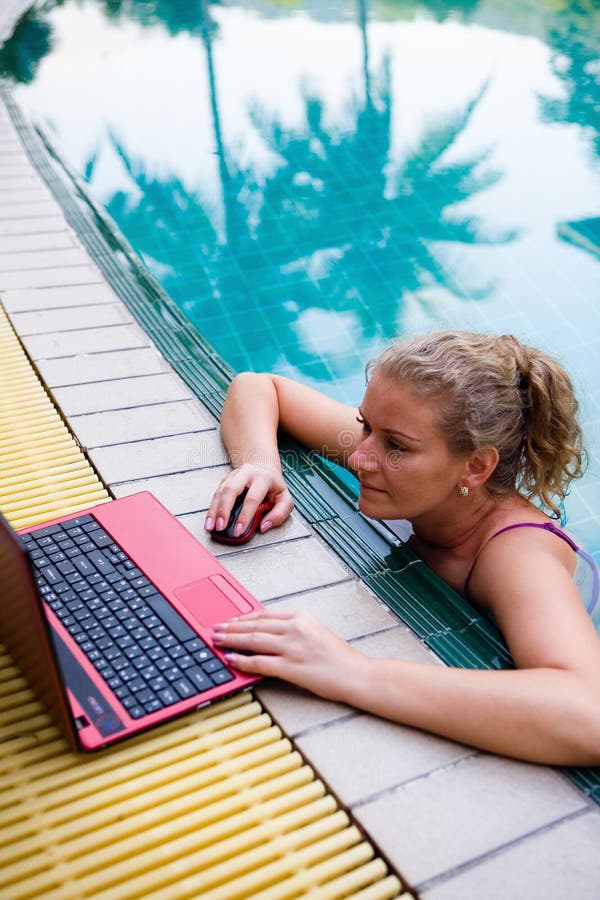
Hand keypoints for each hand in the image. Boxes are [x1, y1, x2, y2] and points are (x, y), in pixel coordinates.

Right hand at [204, 464, 293, 534]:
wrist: (263, 466)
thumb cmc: (274, 486)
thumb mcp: (284, 499)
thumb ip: (279, 514)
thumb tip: (264, 527)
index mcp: (264, 478)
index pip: (252, 498)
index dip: (245, 516)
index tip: (239, 530)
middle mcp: (247, 474)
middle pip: (231, 490)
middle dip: (224, 510)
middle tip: (221, 527)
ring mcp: (234, 475)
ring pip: (221, 491)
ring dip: (214, 510)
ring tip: (211, 526)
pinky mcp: (225, 480)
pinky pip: (216, 494)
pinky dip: (212, 508)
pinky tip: (210, 520)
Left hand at [211, 609, 363, 700]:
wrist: (357, 674)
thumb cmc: (339, 658)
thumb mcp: (316, 633)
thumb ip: (293, 630)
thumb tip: (266, 634)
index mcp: (302, 617)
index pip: (265, 615)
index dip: (244, 618)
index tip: (231, 621)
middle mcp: (296, 628)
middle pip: (255, 625)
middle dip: (232, 628)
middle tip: (215, 629)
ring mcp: (293, 647)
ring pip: (253, 641)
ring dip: (231, 641)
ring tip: (217, 641)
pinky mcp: (292, 667)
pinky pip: (260, 662)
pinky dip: (242, 661)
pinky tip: (231, 660)